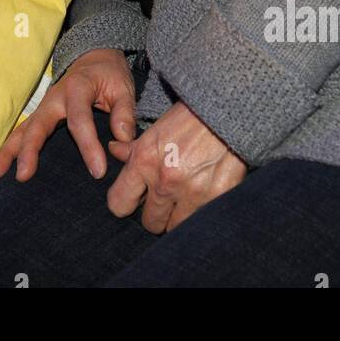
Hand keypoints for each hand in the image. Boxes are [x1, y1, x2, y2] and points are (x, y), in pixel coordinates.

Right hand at [0, 48, 136, 182]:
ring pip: (21, 131)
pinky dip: (8, 151)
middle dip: (29, 150)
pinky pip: (21, 134)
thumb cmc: (108, 75)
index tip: (98, 172)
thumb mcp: (123, 87)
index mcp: (77, 89)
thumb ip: (125, 112)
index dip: (88, 146)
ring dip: (7, 153)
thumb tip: (123, 140)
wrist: (94, 58)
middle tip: (23, 175)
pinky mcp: (39, 117)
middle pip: (38, 125)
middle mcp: (54, 98)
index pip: (79, 119)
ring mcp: (43, 108)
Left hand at [106, 102, 247, 233]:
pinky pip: (200, 221)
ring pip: (175, 228)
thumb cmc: (187, 118)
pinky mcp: (216, 198)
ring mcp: (192, 193)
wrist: (226, 112)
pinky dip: (199, 213)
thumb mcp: (155, 130)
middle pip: (150, 222)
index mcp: (144, 162)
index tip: (134, 200)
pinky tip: (201, 197)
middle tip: (164, 201)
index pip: (119, 204)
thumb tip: (113, 151)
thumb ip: (133, 148)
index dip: (125, 204)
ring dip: (177, 218)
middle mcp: (165, 182)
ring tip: (183, 201)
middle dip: (155, 214)